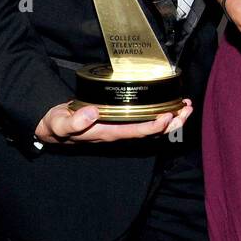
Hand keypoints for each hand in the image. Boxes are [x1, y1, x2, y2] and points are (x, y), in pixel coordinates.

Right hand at [34, 99, 193, 143]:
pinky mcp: (122, 123)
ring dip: (171, 119)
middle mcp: (118, 133)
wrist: (54, 128)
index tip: (167, 116)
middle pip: (150, 133)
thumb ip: (73, 121)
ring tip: (186, 107)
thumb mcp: (59, 123)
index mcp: (106, 133)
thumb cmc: (58, 125)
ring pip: (152, 128)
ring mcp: (121, 129)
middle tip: (186, 109)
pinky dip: (161, 115)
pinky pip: (146, 122)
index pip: (134, 132)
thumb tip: (92, 113)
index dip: (152, 126)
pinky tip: (171, 106)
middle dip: (171, 123)